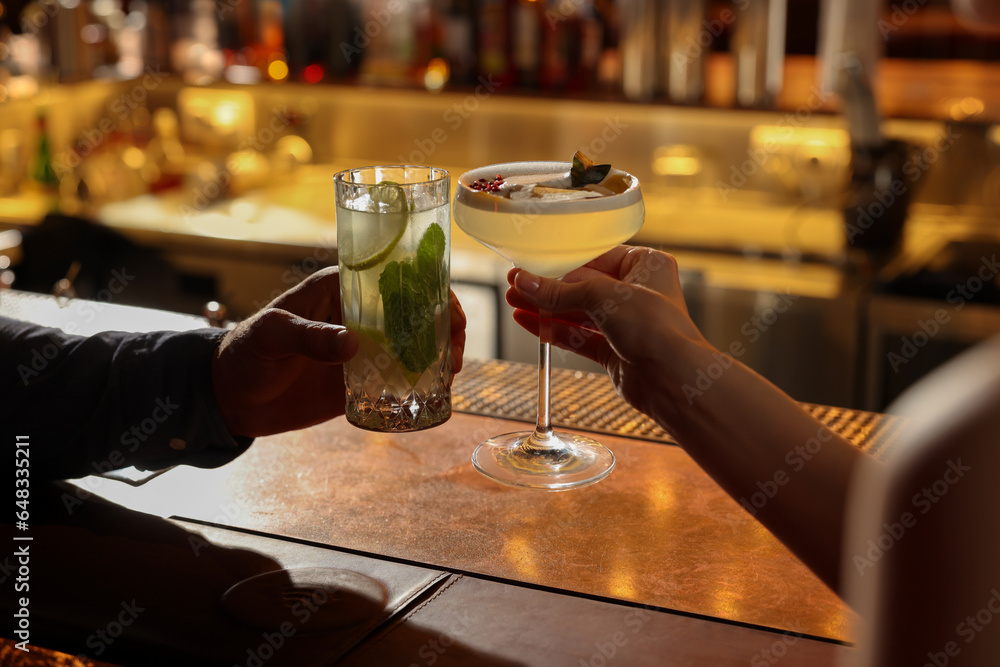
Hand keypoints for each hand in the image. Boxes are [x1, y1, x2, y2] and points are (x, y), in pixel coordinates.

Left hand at [212, 267, 466, 436]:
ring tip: (453, 372)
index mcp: (339, 290)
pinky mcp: (359, 382)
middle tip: (457, 350)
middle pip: (413, 313)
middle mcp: (357, 316)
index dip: (427, 290)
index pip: (393, 279)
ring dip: (437, 355)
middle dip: (443, 326)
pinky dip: (419, 385)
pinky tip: (436, 393)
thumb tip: (353, 345)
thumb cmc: (244, 353)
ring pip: (412, 345)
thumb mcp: (271, 336)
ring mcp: (362, 350)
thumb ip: (309, 337)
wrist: (229, 398)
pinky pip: (397, 380)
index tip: (449, 312)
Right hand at [506, 246, 704, 422]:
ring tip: (514, 302)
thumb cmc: (656, 328)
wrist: (673, 379)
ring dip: (546, 309)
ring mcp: (625, 323)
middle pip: (583, 286)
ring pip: (578, 312)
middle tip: (516, 284)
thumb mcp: (602, 297)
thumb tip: (525, 281)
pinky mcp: (614, 351)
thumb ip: (560, 291)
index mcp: (646, 265)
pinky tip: (530, 323)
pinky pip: (578, 336)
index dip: (560, 262)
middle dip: (548, 288)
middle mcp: (637, 292)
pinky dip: (554, 330)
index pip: (594, 258)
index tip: (531, 265)